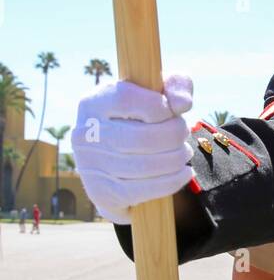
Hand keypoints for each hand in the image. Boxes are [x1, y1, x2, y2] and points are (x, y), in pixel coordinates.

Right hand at [72, 74, 194, 223]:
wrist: (116, 167)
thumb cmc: (141, 120)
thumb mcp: (156, 95)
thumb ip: (174, 85)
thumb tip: (183, 103)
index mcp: (92, 103)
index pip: (127, 99)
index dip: (160, 106)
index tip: (173, 111)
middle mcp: (84, 135)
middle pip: (142, 137)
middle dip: (175, 136)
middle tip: (184, 135)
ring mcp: (90, 166)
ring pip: (146, 165)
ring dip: (177, 159)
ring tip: (184, 153)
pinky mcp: (101, 193)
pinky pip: (145, 189)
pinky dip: (173, 181)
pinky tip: (184, 173)